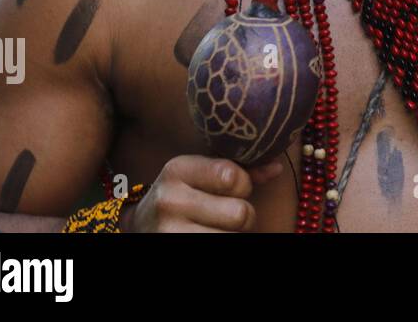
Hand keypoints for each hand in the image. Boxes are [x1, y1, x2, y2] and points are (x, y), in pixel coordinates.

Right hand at [120, 155, 283, 231]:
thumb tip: (276, 168)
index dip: (244, 185)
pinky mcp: (173, 249)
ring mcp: (168, 232)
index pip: (233, 177)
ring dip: (234, 234)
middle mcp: (169, 200)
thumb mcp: (203, 174)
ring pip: (234, 237)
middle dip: (243, 215)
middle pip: (240, 213)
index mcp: (178, 169)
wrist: (141, 225)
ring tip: (217, 227)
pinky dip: (225, 242)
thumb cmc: (184, 194)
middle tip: (226, 214)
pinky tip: (210, 234)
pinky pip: (222, 247)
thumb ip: (241, 169)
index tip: (232, 189)